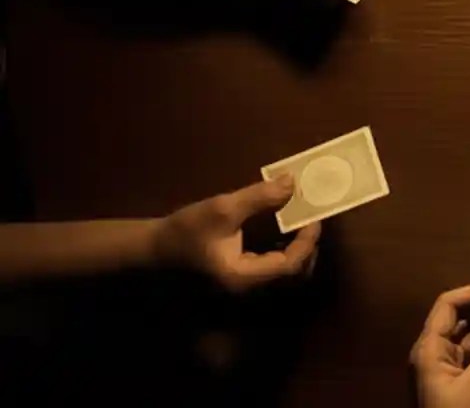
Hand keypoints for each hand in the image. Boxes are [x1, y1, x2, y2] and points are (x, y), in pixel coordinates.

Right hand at [152, 176, 320, 291]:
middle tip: (311, 221)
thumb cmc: (186, 230)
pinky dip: (285, 253)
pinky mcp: (242, 278)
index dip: (307, 242)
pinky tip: (283, 234)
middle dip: (307, 248)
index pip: (290, 265)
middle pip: (293, 275)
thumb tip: (292, 183)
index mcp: (245, 276)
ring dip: (299, 252)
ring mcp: (245, 286)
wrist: (155, 249)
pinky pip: (273, 270)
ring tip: (301, 225)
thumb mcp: (223, 209)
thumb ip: (259, 197)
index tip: (313, 217)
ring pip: (285, 275)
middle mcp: (249, 287)